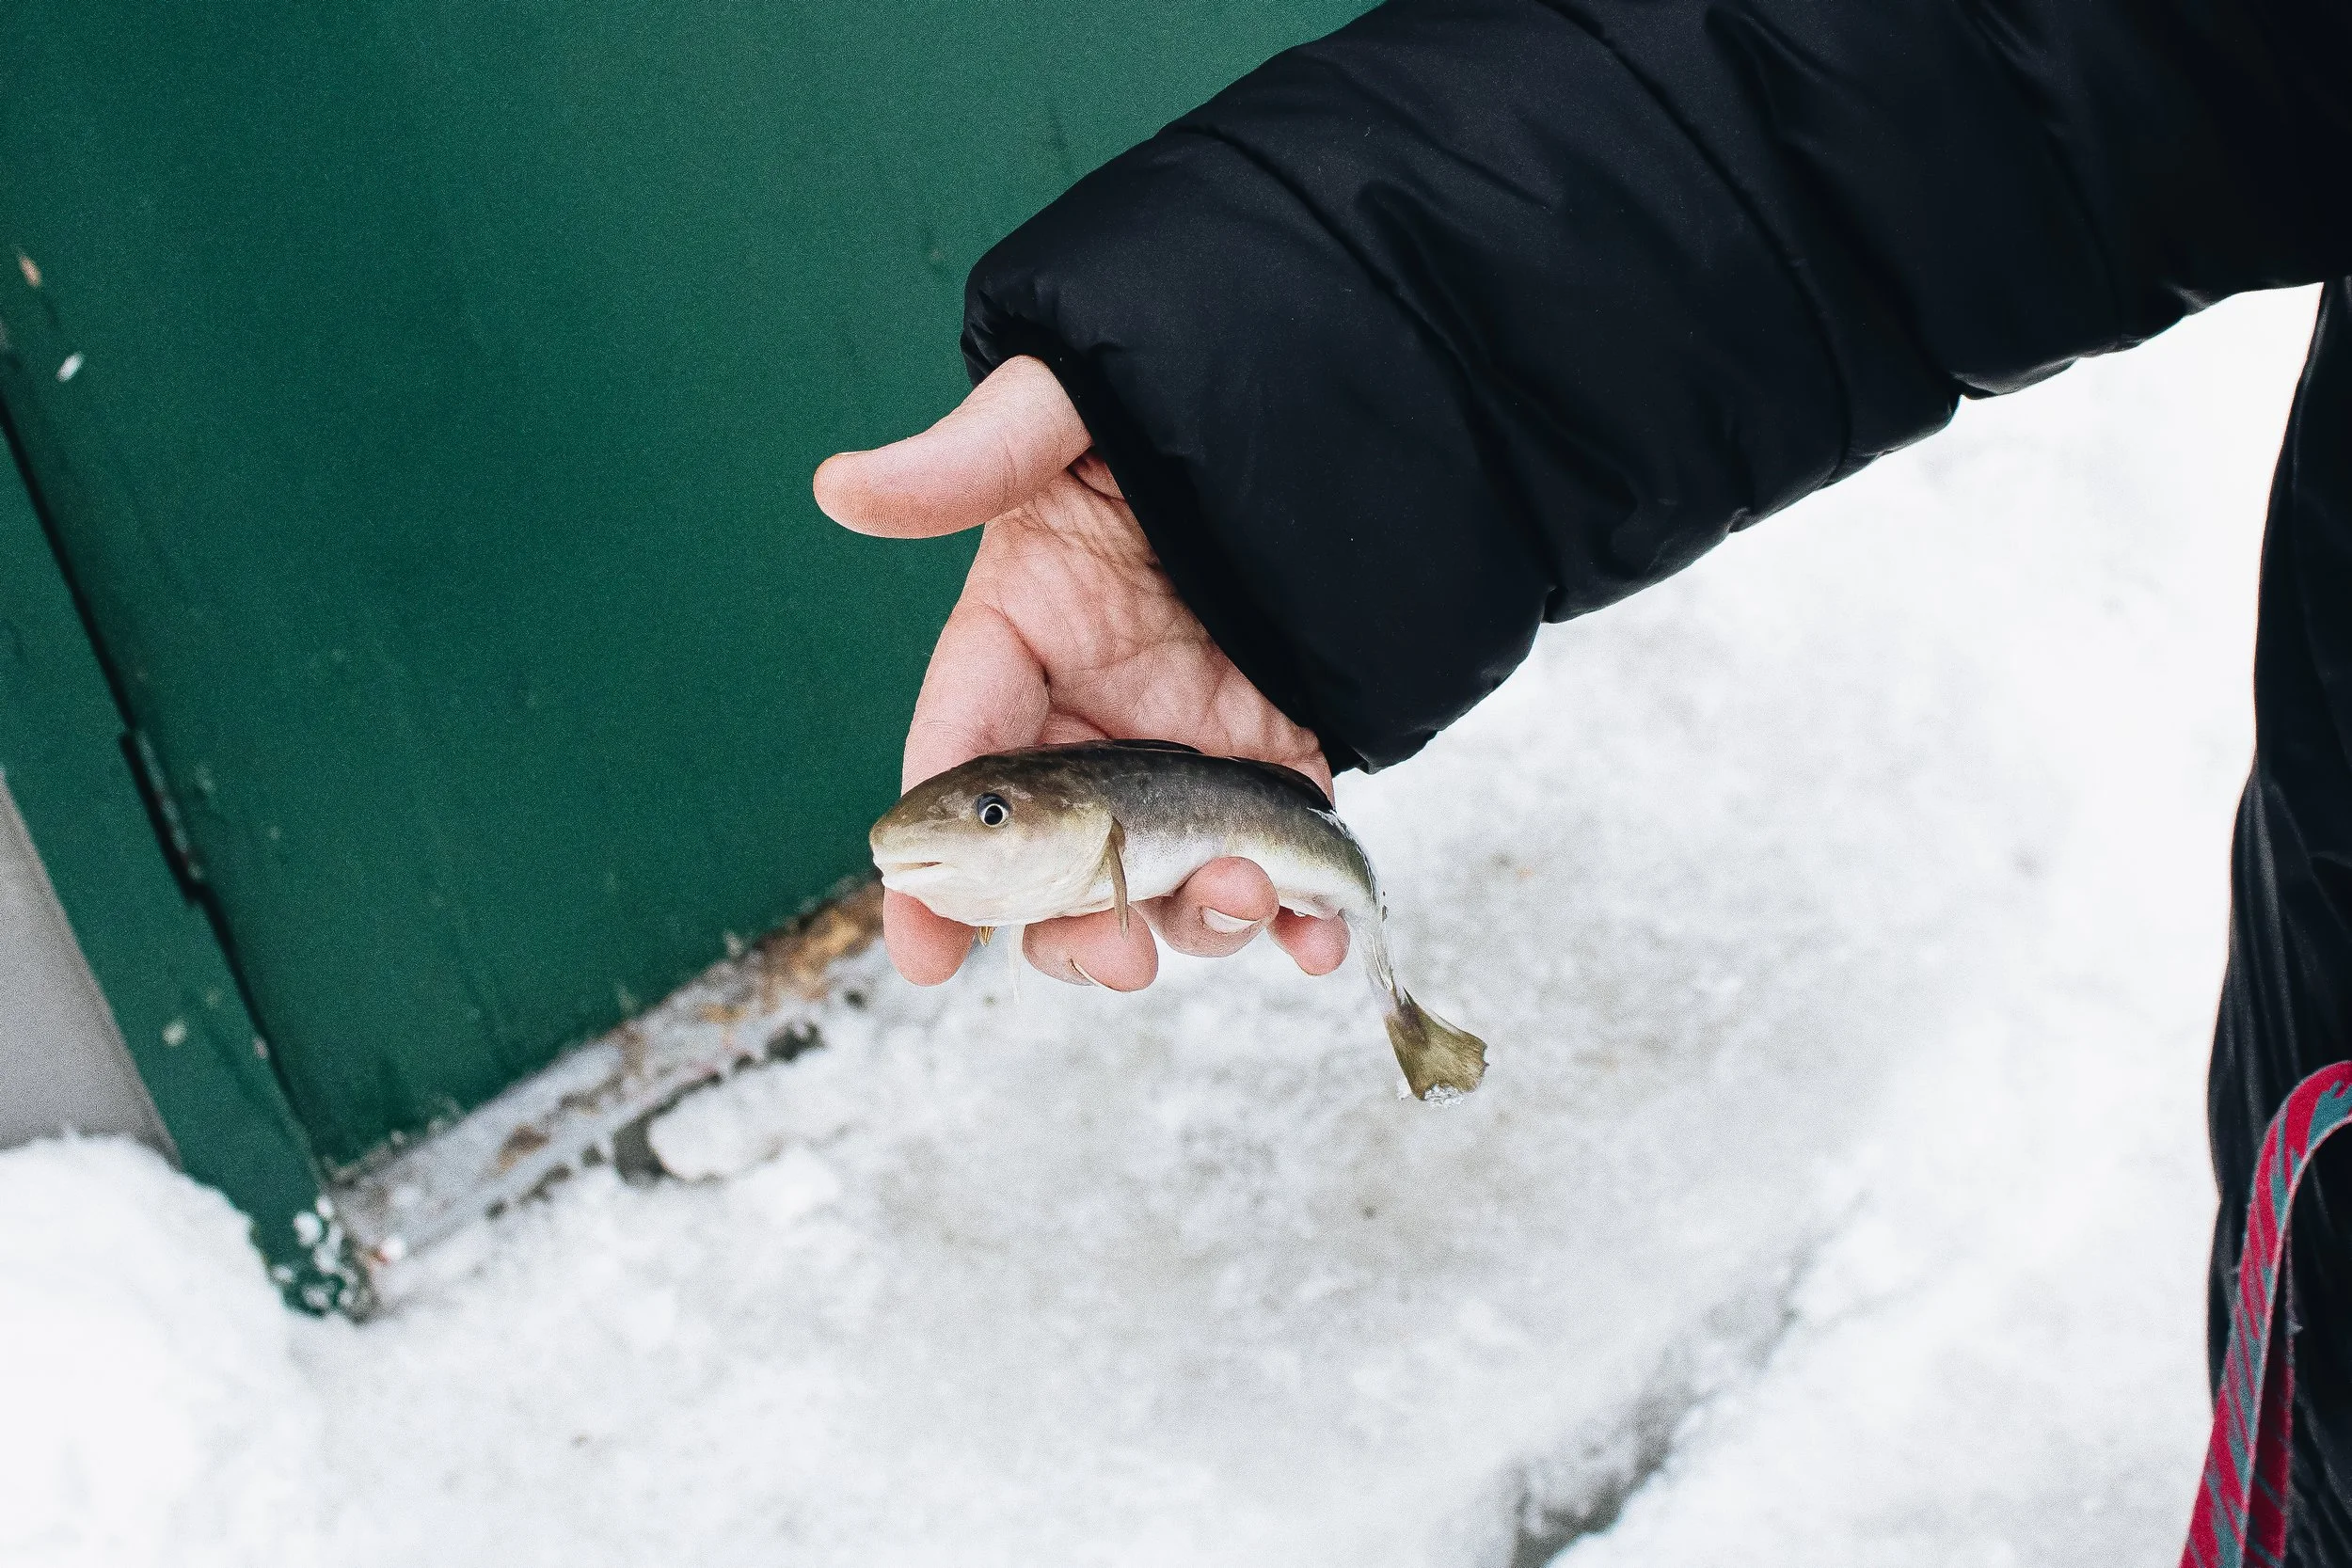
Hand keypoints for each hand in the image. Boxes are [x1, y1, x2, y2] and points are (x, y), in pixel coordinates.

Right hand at [814, 357, 1349, 989]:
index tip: (920, 951)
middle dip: (1073, 935)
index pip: (956, 776)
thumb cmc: (1158, 396)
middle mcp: (1090, 724)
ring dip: (1196, 929)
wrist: (1307, 397)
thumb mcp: (1054, 417)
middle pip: (1054, 874)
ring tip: (1243, 900)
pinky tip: (1321, 942)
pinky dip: (1298, 923)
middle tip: (1112, 955)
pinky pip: (1277, 870)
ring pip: (1165, 891)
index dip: (929, 877)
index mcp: (1016, 651)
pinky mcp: (1280, 767)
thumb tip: (839, 488)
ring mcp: (1186, 757)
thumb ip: (962, 463)